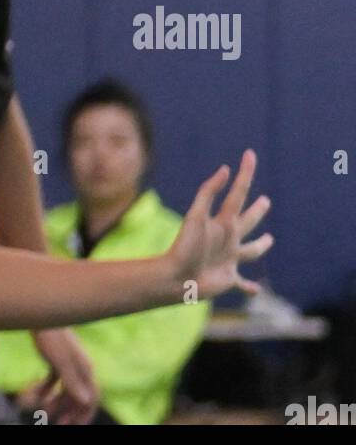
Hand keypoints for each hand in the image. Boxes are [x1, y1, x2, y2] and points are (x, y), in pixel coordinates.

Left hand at [29, 329, 98, 424]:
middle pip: (77, 395)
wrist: (39, 313)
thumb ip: (73, 381)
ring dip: (55, 401)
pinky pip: (53, 379)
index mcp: (85, 368)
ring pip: (64, 388)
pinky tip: (33, 394)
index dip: (85, 414)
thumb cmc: (51, 336)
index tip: (74, 426)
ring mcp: (67, 361)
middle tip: (57, 423)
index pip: (92, 397)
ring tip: (42, 409)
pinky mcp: (55, 357)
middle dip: (68, 411)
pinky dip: (45, 388)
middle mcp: (79, 366)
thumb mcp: (61, 361)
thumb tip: (87, 401)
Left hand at [167, 150, 272, 300]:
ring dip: (260, 246)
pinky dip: (250, 287)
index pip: (238, 194)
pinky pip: (242, 283)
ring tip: (269, 240)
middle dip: (257, 211)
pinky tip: (256, 290)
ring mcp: (229, 259)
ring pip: (250, 251)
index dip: (245, 173)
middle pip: (248, 221)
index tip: (250, 154)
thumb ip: (208, 193)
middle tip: (266, 201)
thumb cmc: (185, 247)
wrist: (176, 277)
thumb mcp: (196, 216)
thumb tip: (225, 169)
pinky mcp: (228, 279)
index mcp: (223, 222)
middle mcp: (229, 238)